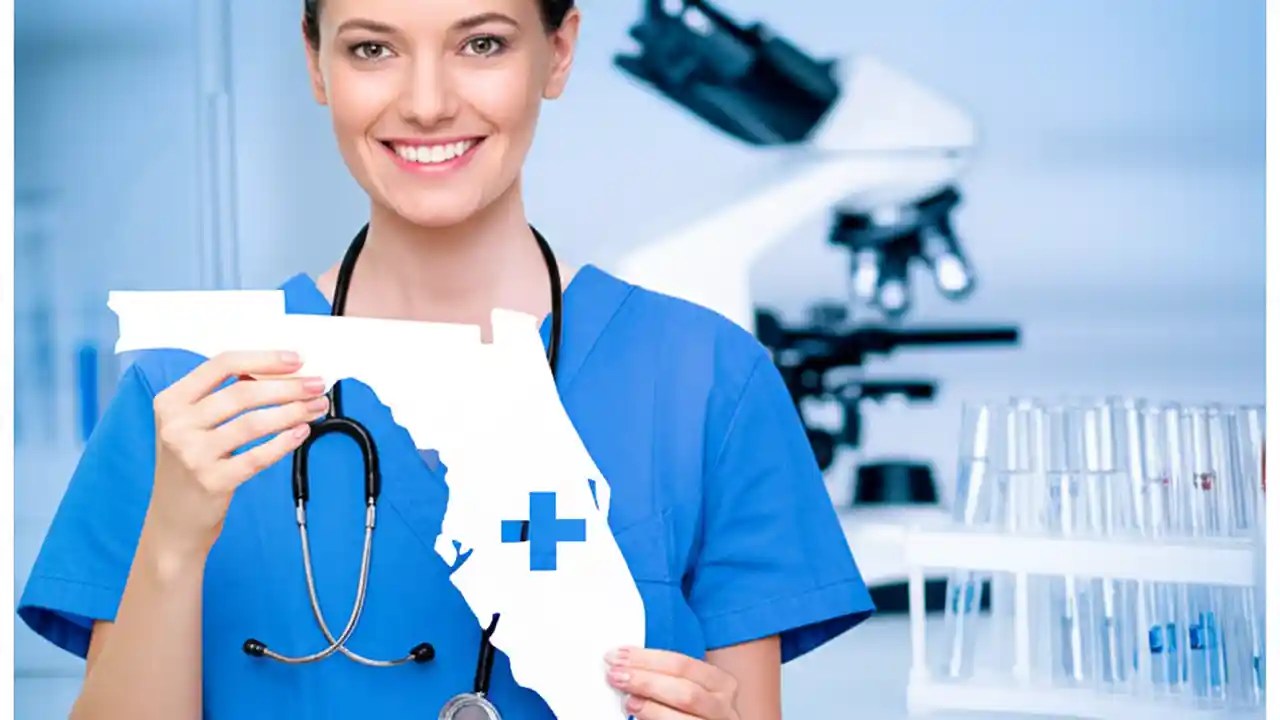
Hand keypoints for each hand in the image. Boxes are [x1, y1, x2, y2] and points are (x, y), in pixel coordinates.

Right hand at [147, 350, 327, 558]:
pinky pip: (258, 456)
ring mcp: (193, 454)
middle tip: (317, 385)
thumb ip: (223, 397)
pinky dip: (284, 441)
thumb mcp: (191, 424)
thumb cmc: (191, 464)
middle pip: (243, 393)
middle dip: (288, 386)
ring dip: (293, 411)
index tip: (296, 359)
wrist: (174, 520)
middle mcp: (177, 425)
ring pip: (254, 422)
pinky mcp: (212, 481)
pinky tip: (302, 432)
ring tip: (316, 407)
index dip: (263, 359)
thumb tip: (279, 374)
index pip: (221, 365)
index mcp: (172, 401)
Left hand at [605, 646, 739, 719]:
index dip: (648, 659)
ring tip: (627, 701)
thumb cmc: (695, 708)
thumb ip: (668, 676)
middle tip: (616, 676)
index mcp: (721, 683)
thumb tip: (629, 665)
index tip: (619, 655)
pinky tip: (637, 719)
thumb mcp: (691, 685)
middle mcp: (723, 707)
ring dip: (649, 708)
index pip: (683, 664)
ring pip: (682, 719)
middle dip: (646, 681)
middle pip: (684, 691)